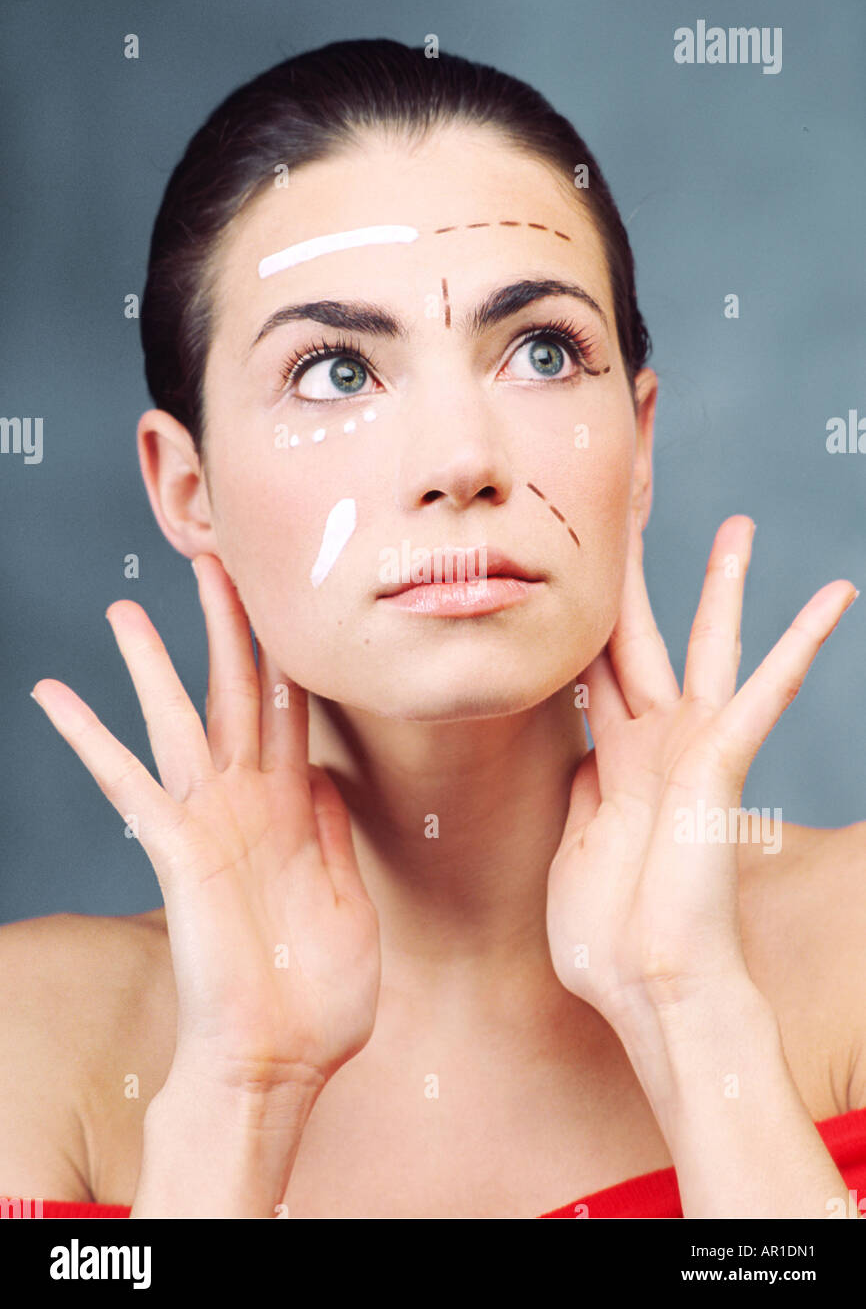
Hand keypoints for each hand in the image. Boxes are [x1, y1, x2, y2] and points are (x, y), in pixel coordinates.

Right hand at [31, 553, 380, 1093]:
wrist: (279, 1065)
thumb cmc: (317, 997)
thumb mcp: (348, 900)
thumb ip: (331, 831)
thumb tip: (326, 771)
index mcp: (295, 810)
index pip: (290, 710)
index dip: (288, 655)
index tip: (286, 603)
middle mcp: (247, 804)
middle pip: (235, 693)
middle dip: (226, 627)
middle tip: (214, 563)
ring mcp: (209, 824)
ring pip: (178, 720)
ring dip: (152, 665)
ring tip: (124, 611)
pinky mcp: (179, 850)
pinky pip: (129, 781)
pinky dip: (91, 737)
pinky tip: (56, 696)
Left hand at [546, 508, 856, 1024]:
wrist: (651, 989)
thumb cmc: (611, 937)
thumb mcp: (574, 849)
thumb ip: (584, 788)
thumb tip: (583, 748)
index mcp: (613, 759)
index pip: (590, 668)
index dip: (577, 620)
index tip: (566, 575)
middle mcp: (654, 741)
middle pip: (634, 633)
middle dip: (631, 570)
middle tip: (628, 514)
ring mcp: (690, 747)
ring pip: (707, 643)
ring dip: (723, 584)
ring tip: (739, 525)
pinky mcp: (721, 761)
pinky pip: (767, 690)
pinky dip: (799, 642)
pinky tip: (835, 595)